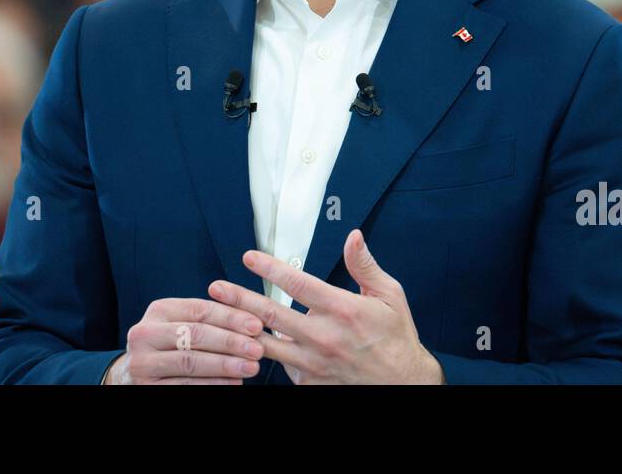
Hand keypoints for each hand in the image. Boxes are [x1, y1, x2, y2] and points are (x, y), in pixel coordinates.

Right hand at [104, 297, 265, 383]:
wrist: (137, 374)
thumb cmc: (171, 346)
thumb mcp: (184, 325)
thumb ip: (210, 320)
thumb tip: (252, 322)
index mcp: (159, 311)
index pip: (200, 310)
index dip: (231, 316)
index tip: (257, 325)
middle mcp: (144, 333)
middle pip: (195, 334)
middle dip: (231, 342)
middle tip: (257, 349)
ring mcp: (142, 363)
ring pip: (190, 362)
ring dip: (225, 365)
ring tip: (250, 367)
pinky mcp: (145, 387)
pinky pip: (185, 386)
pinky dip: (213, 385)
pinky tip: (233, 383)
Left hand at [208, 229, 442, 384]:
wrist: (404, 385)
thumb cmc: (396, 339)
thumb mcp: (390, 296)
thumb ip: (364, 265)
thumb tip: (352, 236)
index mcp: (343, 310)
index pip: (297, 284)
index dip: (270, 268)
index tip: (250, 257)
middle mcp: (325, 337)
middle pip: (272, 314)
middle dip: (239, 298)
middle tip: (217, 287)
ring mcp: (314, 363)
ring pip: (267, 344)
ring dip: (241, 329)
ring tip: (219, 317)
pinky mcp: (310, 383)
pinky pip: (280, 367)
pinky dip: (263, 355)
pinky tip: (247, 344)